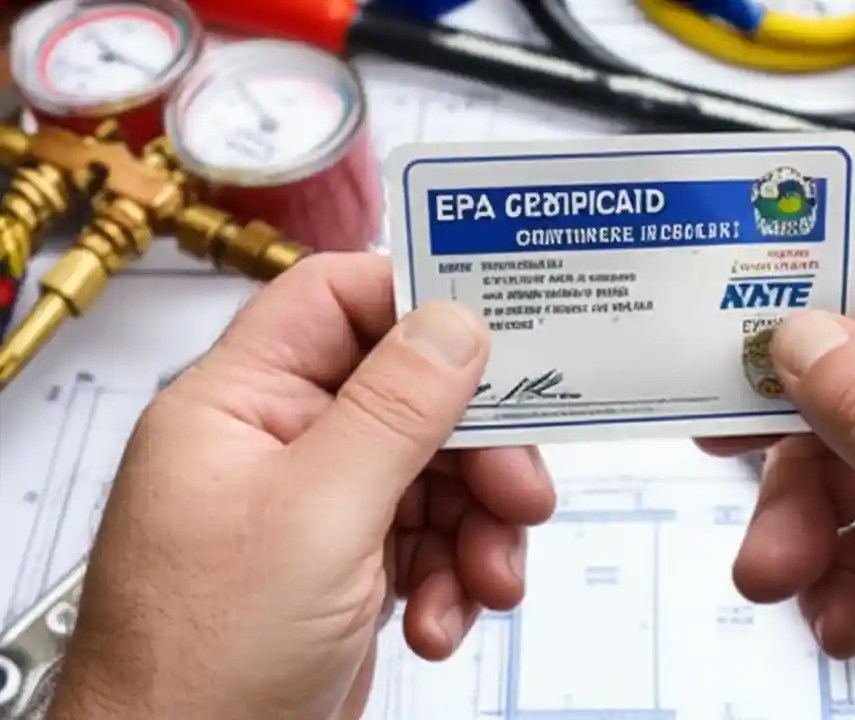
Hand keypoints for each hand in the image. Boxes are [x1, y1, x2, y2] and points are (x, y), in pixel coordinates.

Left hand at [48, 254, 555, 719]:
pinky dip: (454, 579)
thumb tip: (453, 322)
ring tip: (488, 580)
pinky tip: (442, 619)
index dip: (417, 303)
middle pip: (409, 397)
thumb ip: (392, 412)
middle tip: (520, 490)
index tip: (498, 326)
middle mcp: (279, 447)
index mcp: (240, 405)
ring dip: (476, 529)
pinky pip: (430, 541)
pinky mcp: (348, 568)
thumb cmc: (197, 664)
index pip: (334, 301)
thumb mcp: (315, 519)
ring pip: (434, 476)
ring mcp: (316, 512)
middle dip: (477, 451)